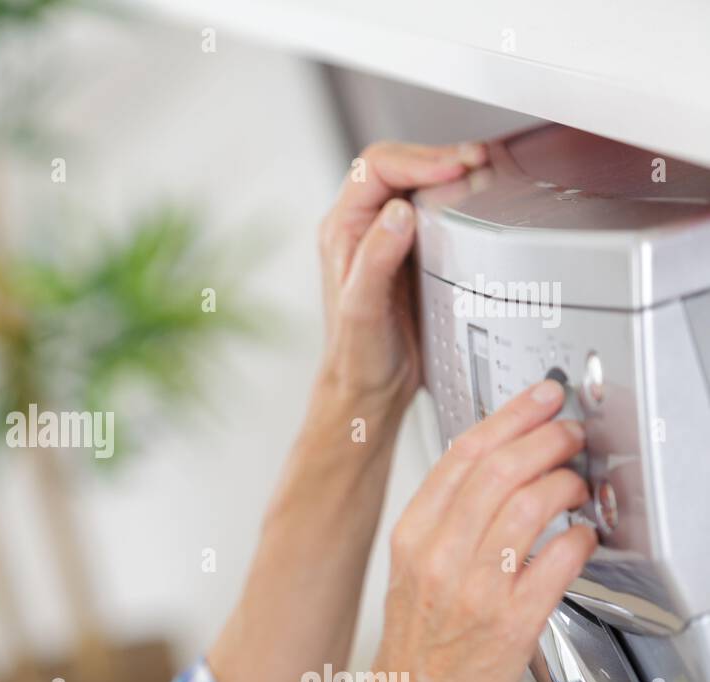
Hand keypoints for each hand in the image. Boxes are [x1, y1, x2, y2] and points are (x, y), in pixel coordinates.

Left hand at [317, 140, 485, 414]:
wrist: (371, 386)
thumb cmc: (359, 354)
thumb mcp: (363, 309)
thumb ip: (376, 260)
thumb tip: (398, 214)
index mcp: (341, 230)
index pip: (375, 168)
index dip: (417, 159)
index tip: (453, 169)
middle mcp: (359, 226)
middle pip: (397, 164)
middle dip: (438, 156)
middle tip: (476, 161)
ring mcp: (385, 236)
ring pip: (415, 182)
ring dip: (448, 172)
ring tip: (480, 170)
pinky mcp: (409, 250)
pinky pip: (432, 207)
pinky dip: (456, 196)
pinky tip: (476, 199)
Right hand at [373, 378, 599, 681]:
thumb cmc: (418, 648)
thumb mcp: (412, 572)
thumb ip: (446, 523)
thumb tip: (496, 474)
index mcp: (411, 536)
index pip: (461, 455)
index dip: (509, 417)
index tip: (539, 400)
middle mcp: (437, 557)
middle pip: (498, 469)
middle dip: (546, 437)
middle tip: (570, 432)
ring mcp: (472, 589)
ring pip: (528, 505)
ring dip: (566, 481)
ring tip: (578, 482)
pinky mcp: (509, 624)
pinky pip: (556, 561)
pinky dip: (578, 538)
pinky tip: (582, 536)